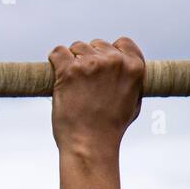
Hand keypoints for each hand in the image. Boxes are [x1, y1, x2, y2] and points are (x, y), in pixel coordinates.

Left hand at [48, 36, 144, 153]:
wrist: (90, 146)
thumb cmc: (110, 130)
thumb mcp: (133, 103)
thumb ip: (131, 82)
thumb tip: (125, 69)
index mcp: (134, 67)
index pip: (122, 42)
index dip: (110, 53)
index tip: (102, 65)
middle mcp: (114, 61)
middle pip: (97, 45)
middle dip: (89, 59)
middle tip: (84, 83)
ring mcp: (91, 64)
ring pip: (77, 47)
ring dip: (72, 61)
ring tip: (72, 84)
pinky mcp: (69, 70)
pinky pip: (58, 52)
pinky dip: (55, 60)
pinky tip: (56, 72)